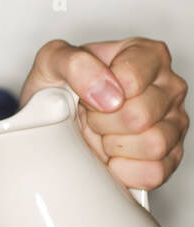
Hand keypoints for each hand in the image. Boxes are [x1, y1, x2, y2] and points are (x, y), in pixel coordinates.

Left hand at [18, 38, 187, 190]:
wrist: (54, 122)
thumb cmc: (59, 89)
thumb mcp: (52, 62)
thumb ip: (74, 63)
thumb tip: (106, 91)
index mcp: (147, 54)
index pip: (131, 80)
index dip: (99, 95)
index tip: (87, 95)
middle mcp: (167, 86)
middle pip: (140, 116)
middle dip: (104, 122)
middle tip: (92, 117)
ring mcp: (174, 123)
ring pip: (154, 144)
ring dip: (115, 146)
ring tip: (103, 134)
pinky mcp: (171, 157)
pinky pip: (155, 172)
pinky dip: (125, 171)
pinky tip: (112, 157)